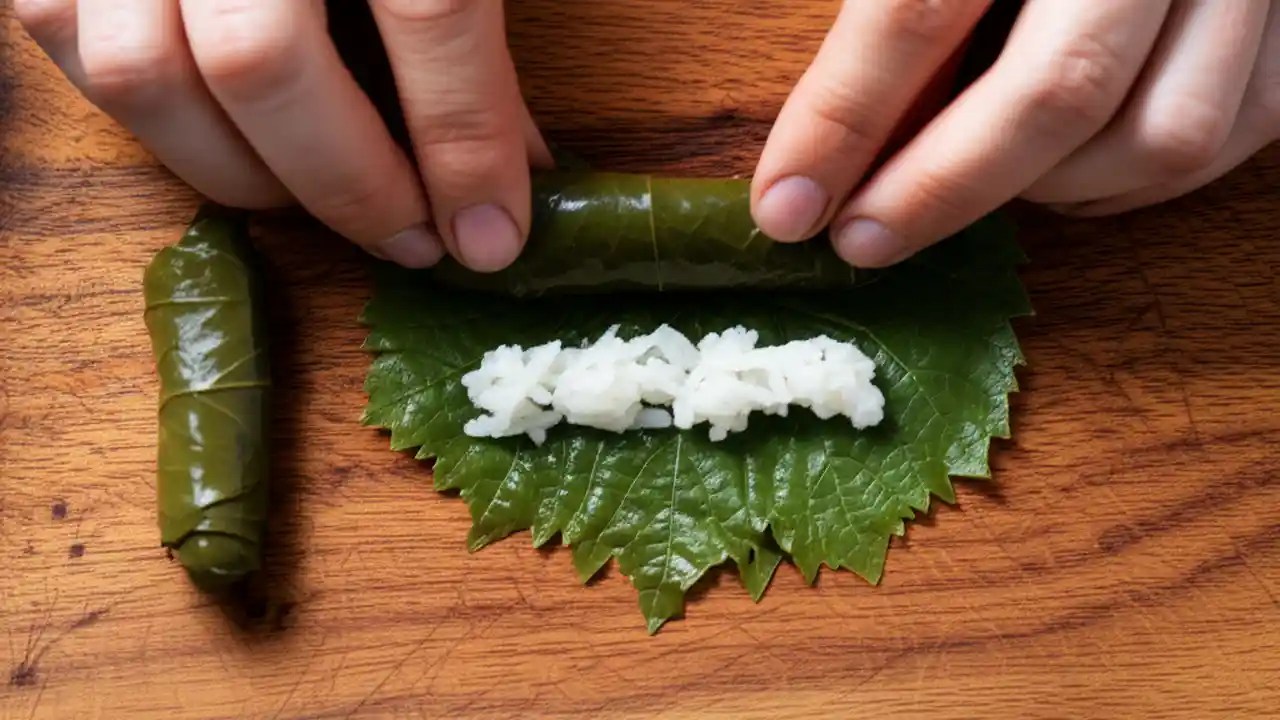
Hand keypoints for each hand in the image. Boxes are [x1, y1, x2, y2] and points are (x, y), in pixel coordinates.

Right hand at [16, 0, 550, 270]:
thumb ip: (478, 28)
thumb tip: (512, 169)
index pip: (429, 12)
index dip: (466, 144)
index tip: (491, 237)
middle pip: (261, 61)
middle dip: (348, 186)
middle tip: (408, 238)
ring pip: (144, 73)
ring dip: (237, 174)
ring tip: (310, 199)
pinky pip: (61, 32)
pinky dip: (147, 111)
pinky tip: (222, 131)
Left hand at [751, 0, 1279, 267]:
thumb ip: (892, 12)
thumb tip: (820, 151)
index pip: (918, 10)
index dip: (842, 122)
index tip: (785, 208)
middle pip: (1058, 86)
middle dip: (941, 189)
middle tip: (860, 241)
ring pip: (1161, 136)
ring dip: (1047, 191)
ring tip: (971, 184)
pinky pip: (1224, 140)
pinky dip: (1122, 182)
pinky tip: (1056, 171)